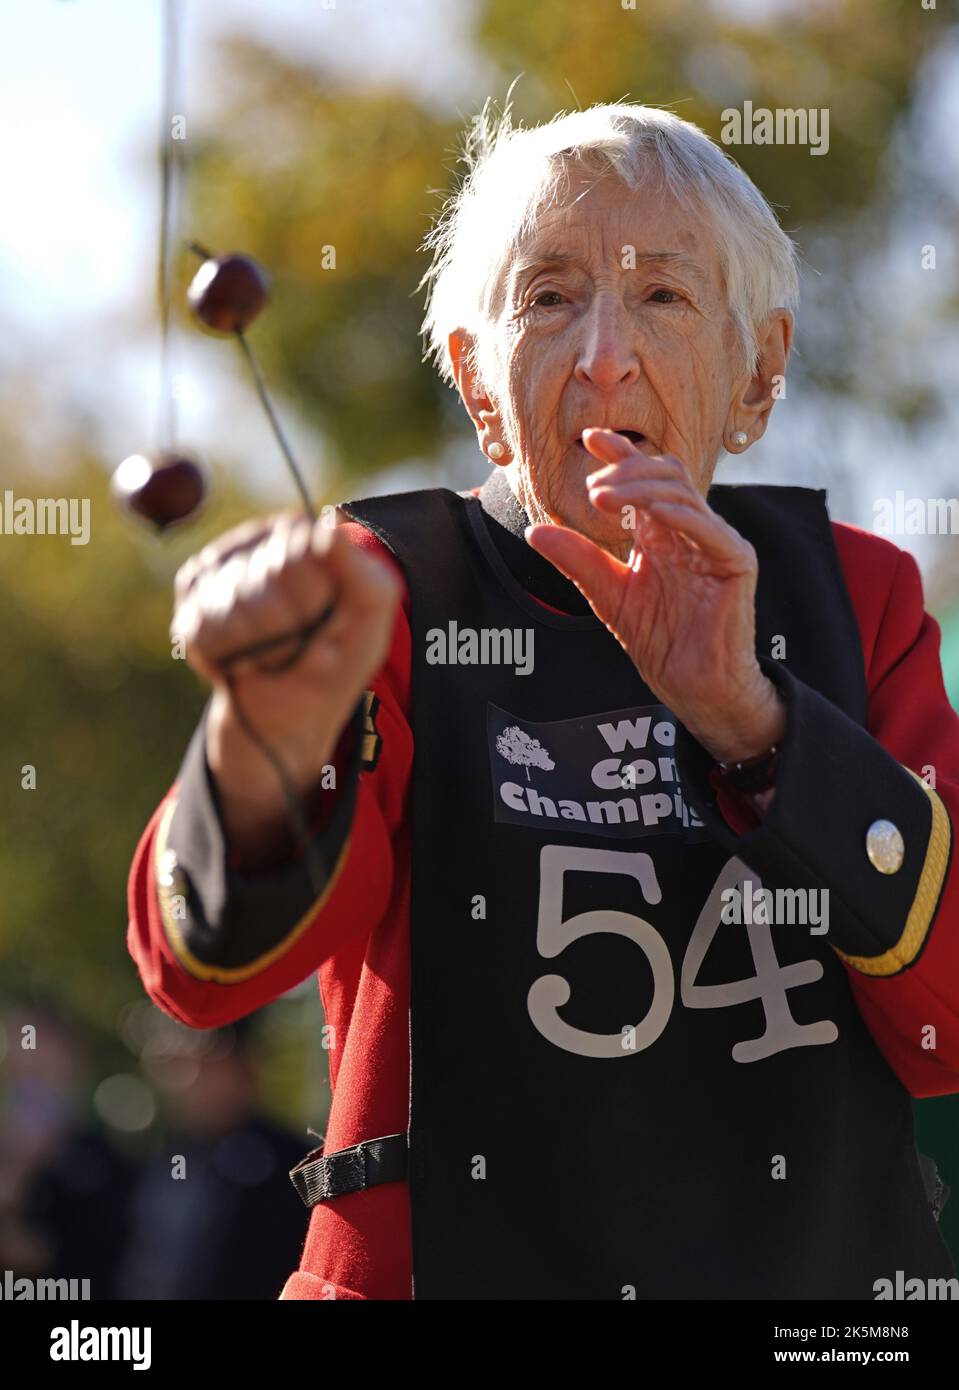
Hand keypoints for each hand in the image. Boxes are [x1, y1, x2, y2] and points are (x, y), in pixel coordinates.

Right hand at [172, 512, 400, 830]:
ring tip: (275, 652)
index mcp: (299, 532)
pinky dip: (233, 659)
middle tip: (301, 639)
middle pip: (264, 584)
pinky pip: (205, 634)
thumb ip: (361, 572)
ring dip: (263, 649)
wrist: (295, 706)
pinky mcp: (189, 608)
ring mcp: (215, 573)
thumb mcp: (371, 617)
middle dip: (290, 627)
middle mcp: (251, 542)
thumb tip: (325, 533)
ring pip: (233, 610)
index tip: (330, 618)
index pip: (298, 552)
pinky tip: (247, 659)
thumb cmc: (340, 652)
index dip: (314, 599)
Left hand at [525, 429, 785, 762]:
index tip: (590, 439)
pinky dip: (679, 515)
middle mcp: (691, 530)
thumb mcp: (607, 595)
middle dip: (626, 470)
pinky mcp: (736, 562)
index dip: (622, 453)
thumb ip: (577, 561)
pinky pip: (709, 528)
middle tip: (592, 487)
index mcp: (663, 532)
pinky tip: (649, 514)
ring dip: (641, 488)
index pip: (646, 477)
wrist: (694, 686)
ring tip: (604, 497)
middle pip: (665, 475)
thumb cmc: (660, 641)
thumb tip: (535, 531)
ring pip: (682, 494)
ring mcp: (716, 543)